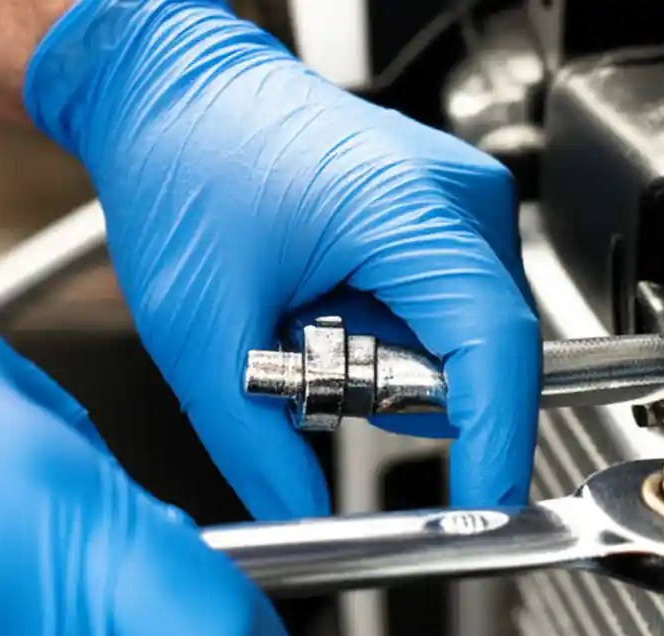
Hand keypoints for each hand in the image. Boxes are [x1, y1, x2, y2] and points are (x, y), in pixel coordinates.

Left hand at [26, 0, 540, 519]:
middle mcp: (456, 198)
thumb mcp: (202, 332)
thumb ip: (257, 448)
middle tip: (306, 361)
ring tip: (306, 313)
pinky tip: (327, 297)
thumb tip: (301, 517)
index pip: (495, 354)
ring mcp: (454, 198)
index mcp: (411, 213)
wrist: (167, 90)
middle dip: (401, 392)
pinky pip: (445, 306)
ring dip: (390, 360)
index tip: (479, 511)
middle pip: (482, 353)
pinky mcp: (439, 209)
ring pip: (464, 336)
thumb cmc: (180, 165)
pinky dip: (389, 330)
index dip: (496, 447)